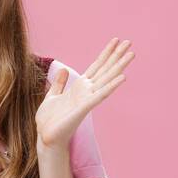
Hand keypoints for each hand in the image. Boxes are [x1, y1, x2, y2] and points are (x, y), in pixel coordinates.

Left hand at [36, 37, 134, 151]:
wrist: (45, 137)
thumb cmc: (49, 120)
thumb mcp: (52, 96)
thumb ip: (59, 84)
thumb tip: (64, 70)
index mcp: (79, 87)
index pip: (96, 66)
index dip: (106, 53)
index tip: (116, 40)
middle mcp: (87, 91)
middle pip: (105, 69)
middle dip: (117, 55)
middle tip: (130, 42)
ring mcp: (87, 99)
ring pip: (107, 79)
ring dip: (119, 66)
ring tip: (132, 54)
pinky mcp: (84, 108)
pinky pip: (100, 95)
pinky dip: (111, 86)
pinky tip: (122, 77)